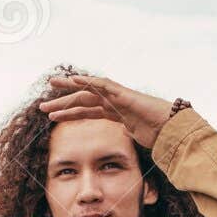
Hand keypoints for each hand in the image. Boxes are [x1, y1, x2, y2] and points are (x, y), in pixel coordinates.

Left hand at [39, 73, 174, 149]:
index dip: (69, 112)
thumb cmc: (160, 134)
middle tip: (42, 106)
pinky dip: (88, 81)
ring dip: (68, 91)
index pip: (87, 111)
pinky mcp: (124, 95)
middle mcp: (114, 103)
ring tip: (50, 89)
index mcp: (115, 113)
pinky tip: (73, 80)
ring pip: (88, 92)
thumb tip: (123, 135)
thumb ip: (127, 132)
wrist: (173, 131)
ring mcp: (118, 97)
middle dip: (62, 102)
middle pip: (83, 100)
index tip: (52, 115)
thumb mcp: (137, 136)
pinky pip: (103, 85)